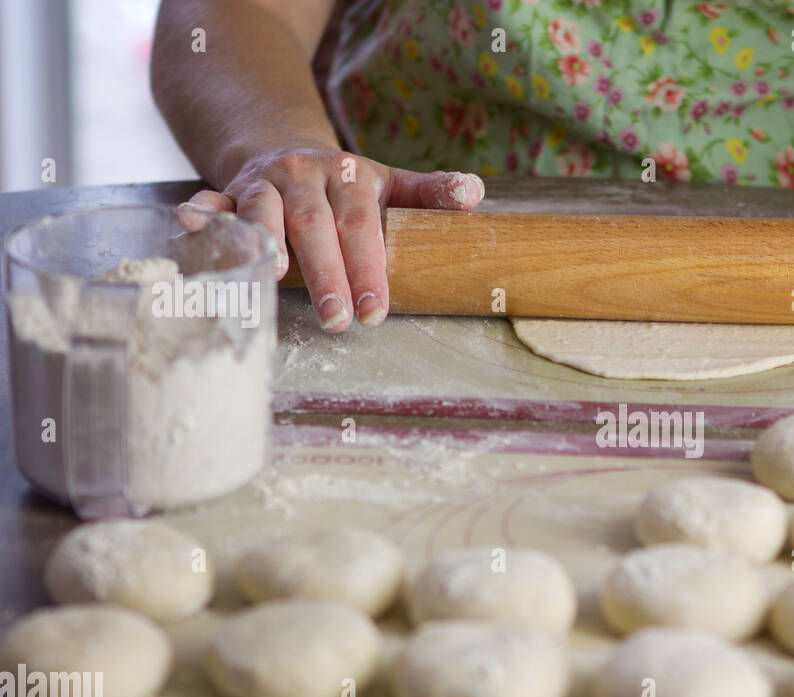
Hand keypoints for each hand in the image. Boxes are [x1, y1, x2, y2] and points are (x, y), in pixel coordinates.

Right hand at [181, 144, 484, 331]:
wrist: (284, 151)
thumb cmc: (346, 186)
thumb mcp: (389, 185)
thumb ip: (429, 194)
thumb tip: (475, 194)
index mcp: (347, 177)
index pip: (360, 225)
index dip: (368, 266)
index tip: (376, 308)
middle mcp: (302, 176)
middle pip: (314, 226)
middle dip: (325, 274)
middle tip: (336, 320)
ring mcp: (261, 183)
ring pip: (260, 211)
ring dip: (263, 243)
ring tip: (270, 280)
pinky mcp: (227, 192)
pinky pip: (210, 199)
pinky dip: (199, 211)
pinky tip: (191, 225)